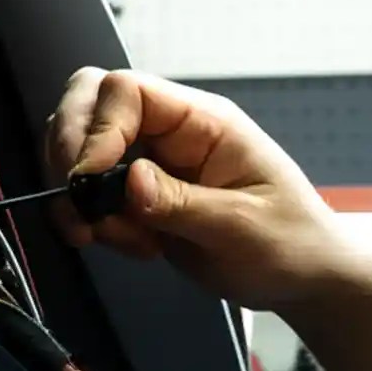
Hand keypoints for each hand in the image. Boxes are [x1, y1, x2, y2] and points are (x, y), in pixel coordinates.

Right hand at [44, 67, 347, 310]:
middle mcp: (171, 133)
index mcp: (203, 122)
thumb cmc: (290, 243)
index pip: (127, 91)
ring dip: (80, 197)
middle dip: (70, 152)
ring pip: (80, 151)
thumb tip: (130, 181)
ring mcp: (151, 164)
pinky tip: (134, 247)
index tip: (91, 179)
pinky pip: (92, 197)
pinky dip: (93, 223)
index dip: (98, 128)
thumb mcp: (242, 227)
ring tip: (118, 238)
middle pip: (90, 105)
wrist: (301, 279)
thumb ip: (182, 203)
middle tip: (79, 204)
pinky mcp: (138, 200)